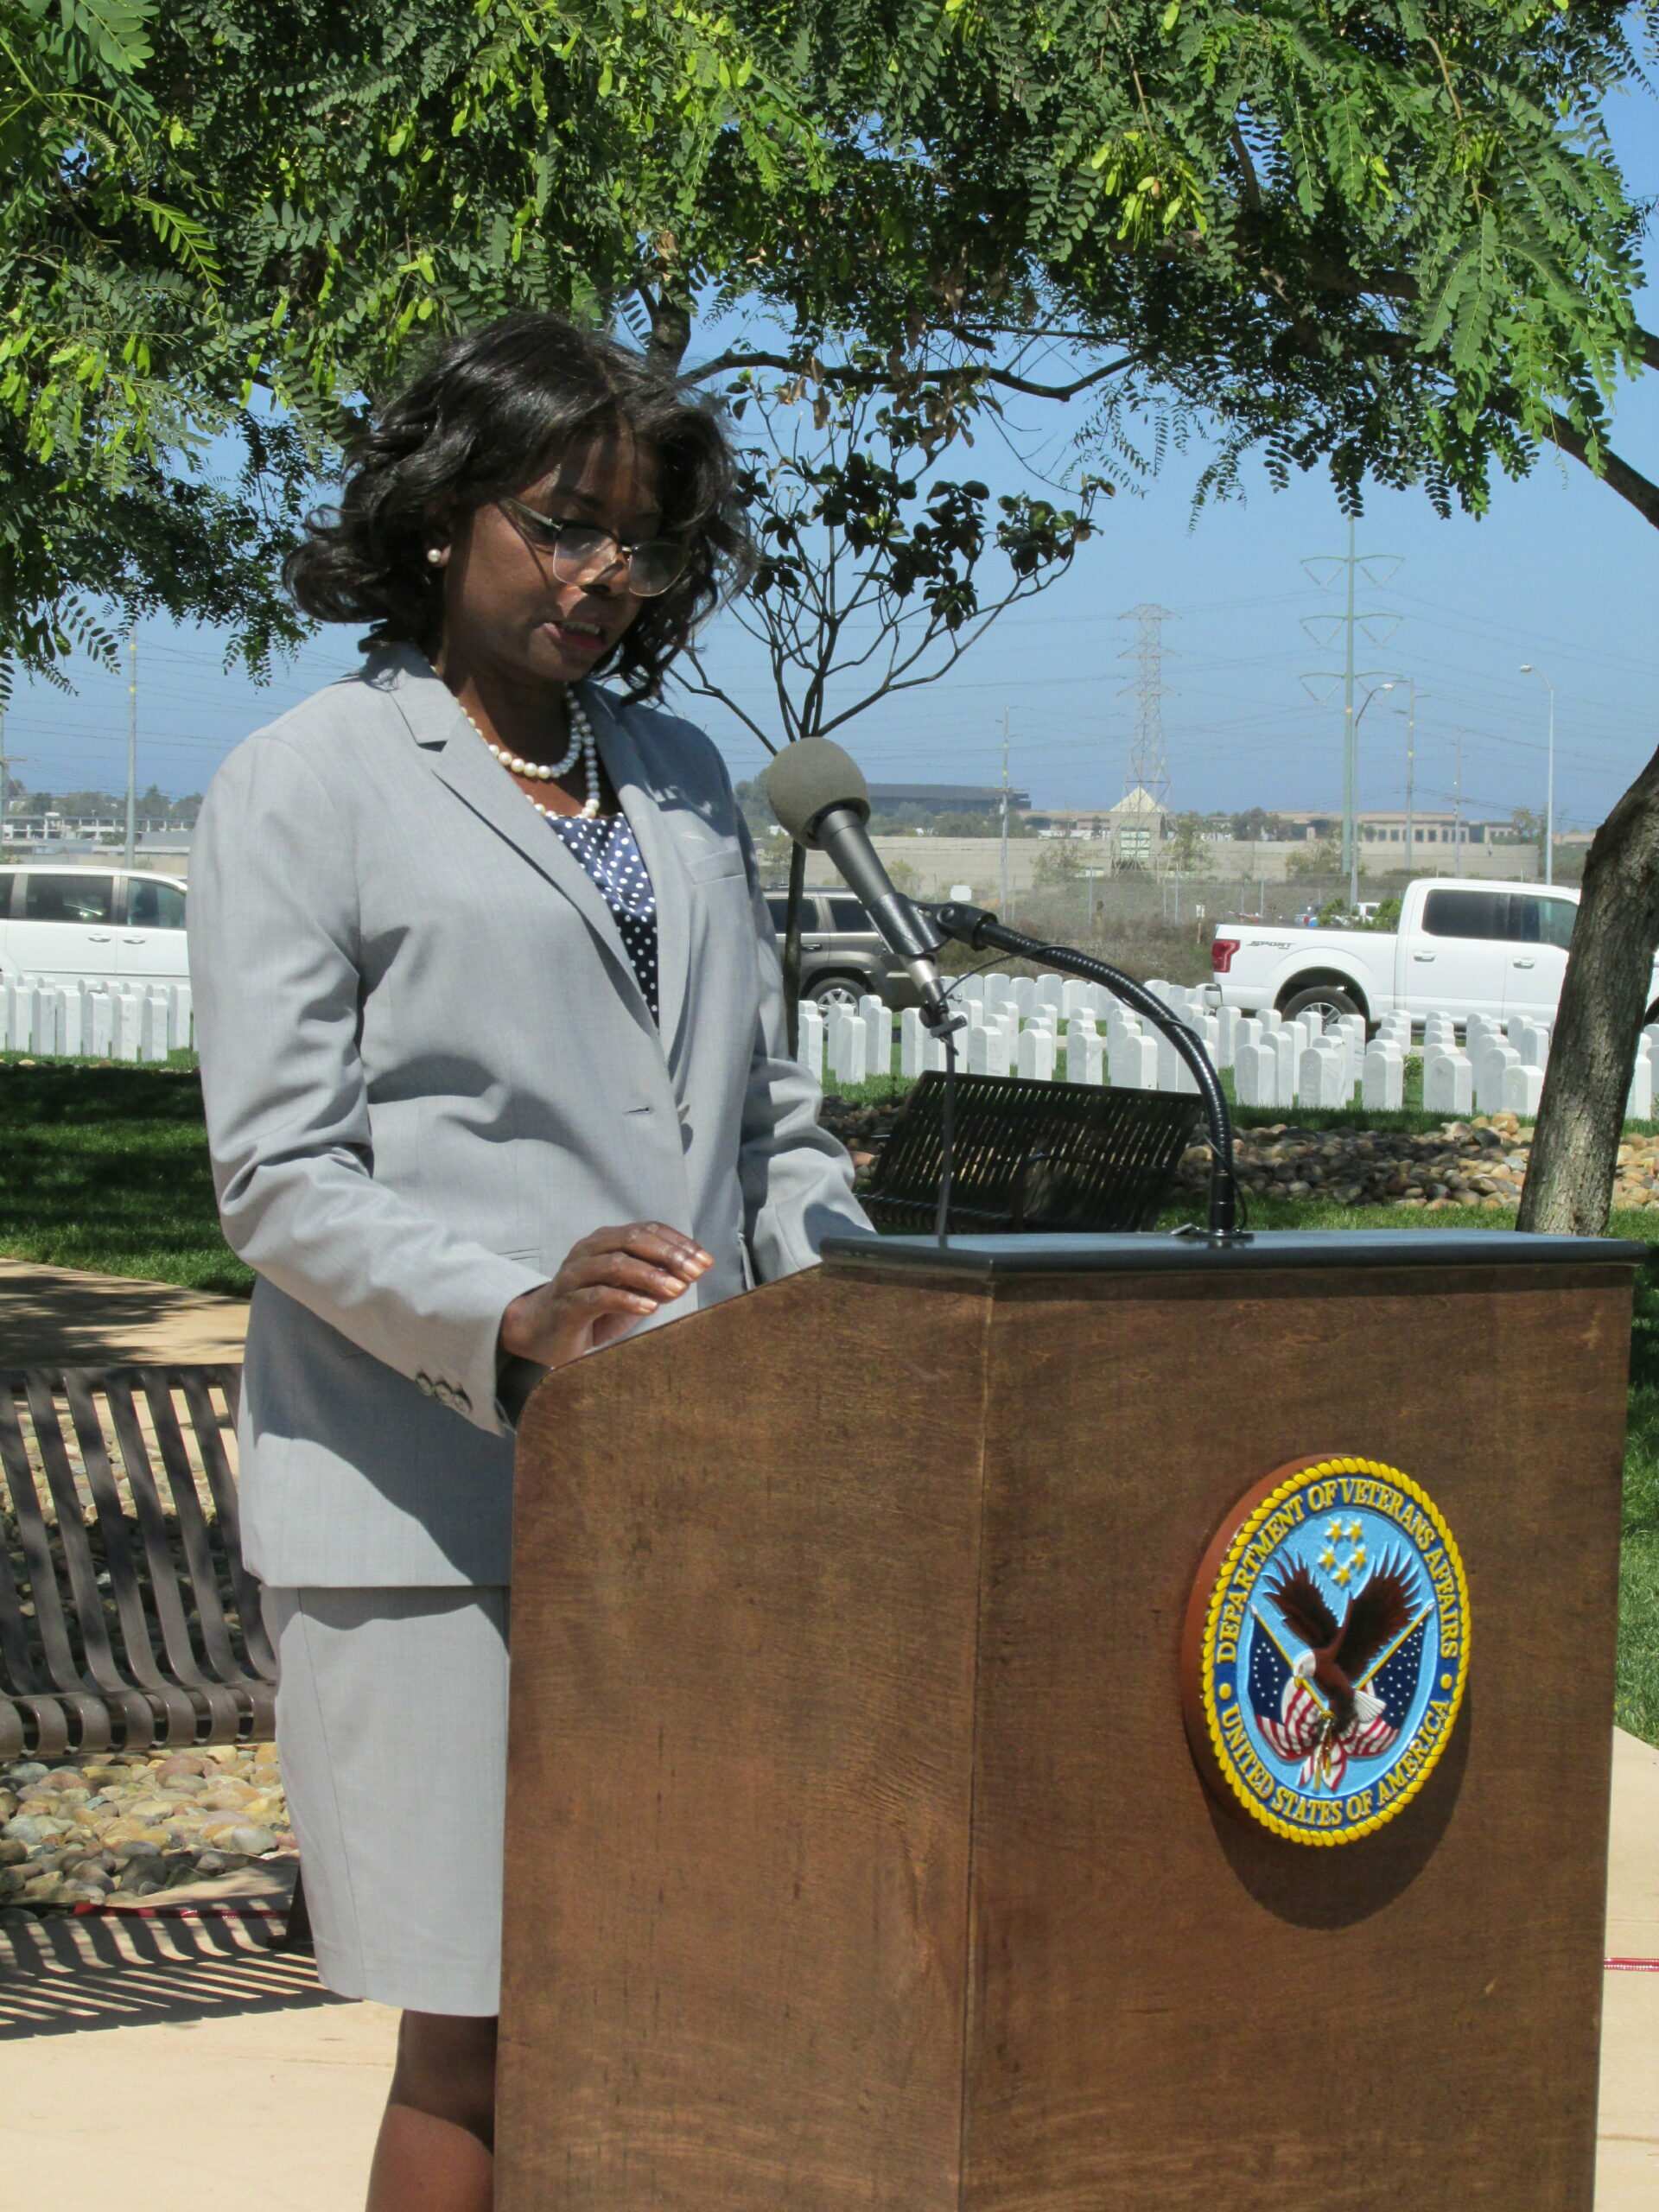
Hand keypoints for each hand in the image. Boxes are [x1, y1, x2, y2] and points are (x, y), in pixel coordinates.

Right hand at [498, 1221, 711, 1369]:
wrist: (543, 1333)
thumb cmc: (591, 1310)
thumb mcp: (630, 1292)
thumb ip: (656, 1281)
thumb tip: (689, 1276)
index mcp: (606, 1241)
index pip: (647, 1230)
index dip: (678, 1242)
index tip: (705, 1259)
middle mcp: (589, 1251)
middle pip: (632, 1240)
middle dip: (669, 1254)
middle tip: (696, 1271)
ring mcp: (575, 1275)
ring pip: (615, 1264)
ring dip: (651, 1276)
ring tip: (678, 1289)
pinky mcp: (567, 1302)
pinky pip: (598, 1296)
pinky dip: (627, 1299)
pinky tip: (650, 1307)